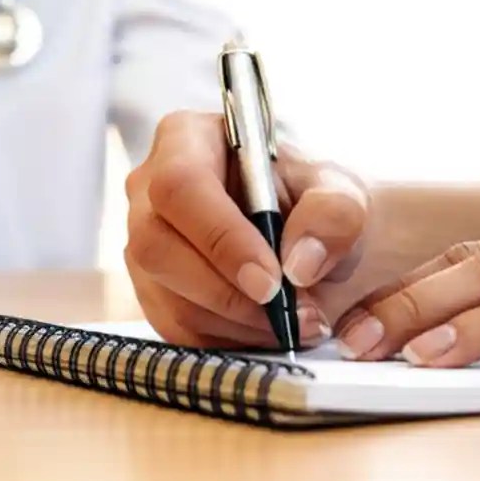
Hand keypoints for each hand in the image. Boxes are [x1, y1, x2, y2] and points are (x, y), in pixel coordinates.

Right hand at [125, 111, 369, 348]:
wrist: (303, 232)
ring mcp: (140, 241)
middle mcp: (147, 188)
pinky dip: (225, 341)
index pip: (182, 187)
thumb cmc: (310, 198)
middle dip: (226, 294)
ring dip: (234, 324)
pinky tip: (265, 331)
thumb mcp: (338, 190)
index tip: (271, 281)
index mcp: (185, 139)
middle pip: (157, 247)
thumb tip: (300, 264)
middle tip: (290, 316)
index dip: (221, 239)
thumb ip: (333, 214)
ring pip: (166, 296)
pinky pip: (173, 329)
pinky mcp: (149, 288)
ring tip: (292, 325)